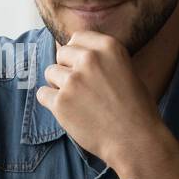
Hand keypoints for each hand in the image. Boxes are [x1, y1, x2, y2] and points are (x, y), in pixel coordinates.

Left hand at [35, 30, 166, 169]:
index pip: (78, 37)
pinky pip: (42, 94)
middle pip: (62, 53)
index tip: (83, 67)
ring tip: (78, 102)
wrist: (136, 141)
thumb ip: (103, 59)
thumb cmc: (136, 109)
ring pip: (50, 72)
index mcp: (109, 47)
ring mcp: (73, 80)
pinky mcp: (60, 102)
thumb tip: (76, 52)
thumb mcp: (127, 70)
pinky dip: (51, 103)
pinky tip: (69, 112)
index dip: (77, 53)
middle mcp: (89, 59)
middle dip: (67, 68)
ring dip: (59, 86)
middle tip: (82, 88)